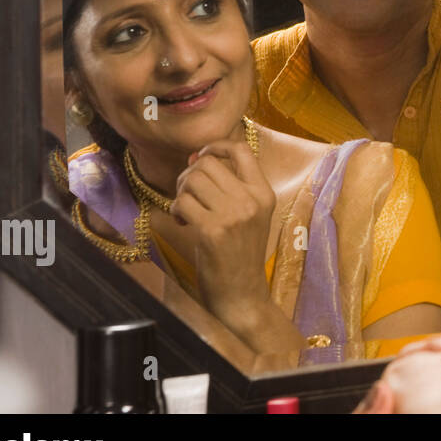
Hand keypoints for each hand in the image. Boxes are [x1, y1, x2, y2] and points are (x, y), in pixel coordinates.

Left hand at [171, 138, 276, 330]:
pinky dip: (175, 210)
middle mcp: (252, 200)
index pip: (242, 149)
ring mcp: (234, 215)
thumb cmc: (241, 254)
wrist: (242, 294)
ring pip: (193, 179)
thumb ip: (231, 186)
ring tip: (186, 210)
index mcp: (265, 194)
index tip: (201, 157)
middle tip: (188, 194)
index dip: (216, 146)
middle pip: (209, 163)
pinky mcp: (212, 231)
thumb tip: (196, 157)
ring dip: (181, 192)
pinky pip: (182, 202)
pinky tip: (182, 223)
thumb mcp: (250, 215)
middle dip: (189, 174)